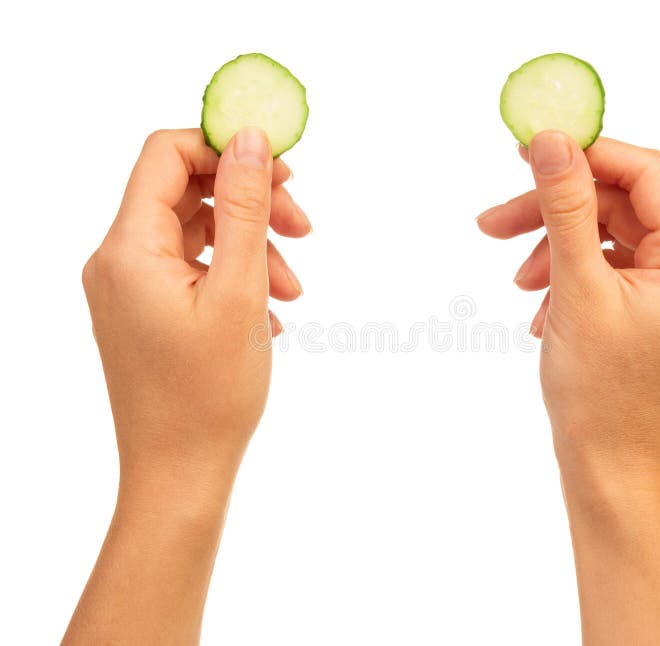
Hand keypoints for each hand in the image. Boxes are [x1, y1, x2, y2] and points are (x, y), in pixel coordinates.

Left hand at [66, 128, 309, 643]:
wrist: (179, 474)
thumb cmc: (208, 394)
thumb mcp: (239, 290)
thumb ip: (243, 208)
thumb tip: (250, 139)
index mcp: (129, 248)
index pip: (166, 155)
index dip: (224, 147)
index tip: (280, 167)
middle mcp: (118, 262)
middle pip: (188, 194)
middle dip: (250, 204)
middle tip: (303, 227)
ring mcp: (130, 289)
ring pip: (197, 236)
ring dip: (252, 248)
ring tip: (293, 291)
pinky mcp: (147, 312)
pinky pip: (193, 271)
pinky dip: (235, 278)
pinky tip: (270, 314)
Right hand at [477, 132, 659, 491]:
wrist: (609, 469)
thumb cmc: (600, 394)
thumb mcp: (576, 288)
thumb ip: (565, 207)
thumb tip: (552, 140)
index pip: (647, 175)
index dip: (588, 155)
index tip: (531, 151)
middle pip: (621, 207)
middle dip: (555, 213)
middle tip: (494, 222)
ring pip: (609, 239)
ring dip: (556, 249)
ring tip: (519, 285)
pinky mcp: (652, 313)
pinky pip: (608, 271)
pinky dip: (568, 279)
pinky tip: (541, 312)